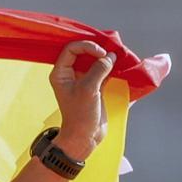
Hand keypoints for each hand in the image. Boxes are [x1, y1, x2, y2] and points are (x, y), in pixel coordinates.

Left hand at [49, 40, 114, 159]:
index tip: (101, 54)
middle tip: (112, 51)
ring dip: (106, 57)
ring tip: (119, 56)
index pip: (71, 48)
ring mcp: (82, 79)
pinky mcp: (95, 85)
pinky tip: (121, 64)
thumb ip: (99, 69)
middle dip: (98, 49)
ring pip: (94, 60)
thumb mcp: (88, 89)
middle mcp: (70, 74)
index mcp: (61, 73)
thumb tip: (111, 56)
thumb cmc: (80, 114)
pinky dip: (111, 66)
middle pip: (84, 52)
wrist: (84, 135)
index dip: (87, 46)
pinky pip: (103, 70)